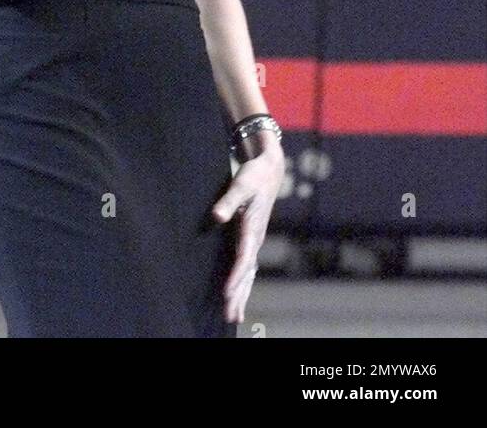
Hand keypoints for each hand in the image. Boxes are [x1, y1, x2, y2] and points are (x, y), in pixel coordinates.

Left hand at [212, 141, 284, 323]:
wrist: (270, 171)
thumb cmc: (254, 176)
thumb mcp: (241, 183)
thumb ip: (228, 200)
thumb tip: (217, 216)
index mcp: (253, 227)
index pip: (244, 257)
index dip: (236, 276)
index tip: (227, 292)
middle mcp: (256, 238)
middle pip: (247, 272)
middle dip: (239, 294)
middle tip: (231, 316)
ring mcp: (255, 240)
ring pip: (249, 273)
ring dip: (242, 294)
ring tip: (236, 316)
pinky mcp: (251, 238)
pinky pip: (248, 266)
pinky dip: (244, 283)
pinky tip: (240, 295)